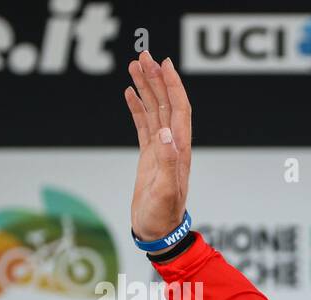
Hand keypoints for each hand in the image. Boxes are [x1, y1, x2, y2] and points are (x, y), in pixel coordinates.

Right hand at [124, 50, 192, 241]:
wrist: (157, 232)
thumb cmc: (161, 216)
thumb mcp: (165, 190)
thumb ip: (167, 161)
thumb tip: (166, 132)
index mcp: (179, 150)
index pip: (179, 110)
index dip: (173, 86)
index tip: (165, 63)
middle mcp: (173, 146)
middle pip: (166, 104)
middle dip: (157, 79)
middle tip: (144, 55)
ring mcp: (161, 150)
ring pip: (155, 111)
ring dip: (147, 88)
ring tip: (135, 66)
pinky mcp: (149, 157)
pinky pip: (144, 125)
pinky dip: (138, 107)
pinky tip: (131, 93)